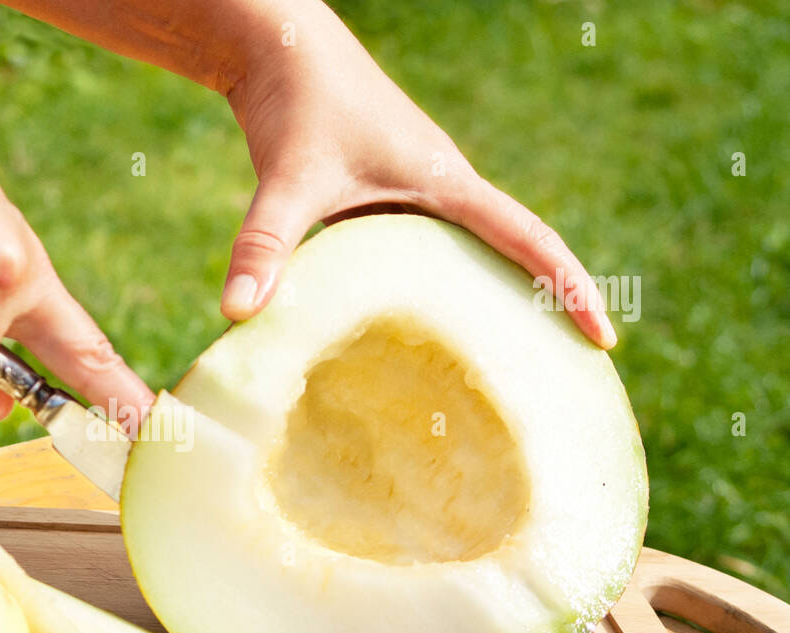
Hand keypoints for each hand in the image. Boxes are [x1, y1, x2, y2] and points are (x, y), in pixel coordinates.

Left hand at [219, 4, 616, 347]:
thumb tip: (236, 315)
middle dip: (540, 308)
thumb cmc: (296, 100)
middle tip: (563, 375)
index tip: (605, 338)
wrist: (276, 48)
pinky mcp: (377, 199)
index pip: (528, 241)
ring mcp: (410, 195)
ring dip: (482, 304)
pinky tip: (401, 341)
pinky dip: (420, 295)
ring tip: (498, 372)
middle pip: (509, 255)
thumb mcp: (287, 179)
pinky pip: (414, 256)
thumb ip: (264, 246)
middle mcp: (440, 190)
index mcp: (445, 183)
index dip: (569, 288)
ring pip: (460, 259)